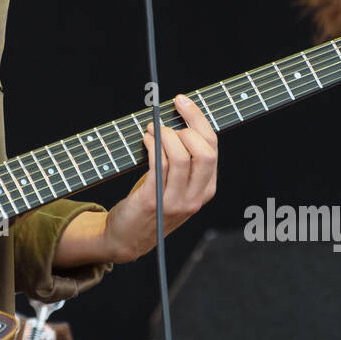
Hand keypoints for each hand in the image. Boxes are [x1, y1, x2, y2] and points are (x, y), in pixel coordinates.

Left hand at [101, 94, 217, 262]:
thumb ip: (184, 160)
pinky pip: (158, 166)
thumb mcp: (176, 185)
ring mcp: (176, 202)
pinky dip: (152, 146)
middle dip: (186, 126)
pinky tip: (146, 139)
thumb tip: (177, 118)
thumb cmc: (152, 203)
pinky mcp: (153, 202)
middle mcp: (195, 197)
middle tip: (167, 117)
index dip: (198, 120)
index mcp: (206, 189)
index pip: (212, 148)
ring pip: (180, 157)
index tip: (183, 101)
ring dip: (164, 135)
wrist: (128, 238)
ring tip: (152, 128)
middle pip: (203, 152)